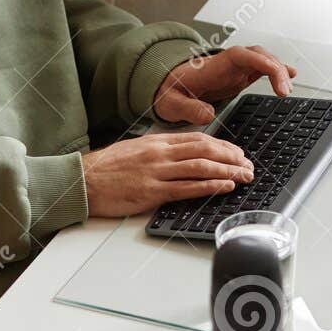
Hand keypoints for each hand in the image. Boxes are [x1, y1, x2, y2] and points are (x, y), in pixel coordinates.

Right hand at [81, 132, 253, 217]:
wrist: (83, 180)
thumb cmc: (107, 168)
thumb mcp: (136, 149)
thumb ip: (159, 150)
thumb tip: (182, 153)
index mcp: (156, 141)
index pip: (198, 138)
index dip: (222, 145)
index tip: (237, 152)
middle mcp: (159, 153)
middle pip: (204, 150)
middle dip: (231, 157)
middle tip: (248, 164)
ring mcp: (156, 172)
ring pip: (201, 167)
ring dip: (227, 171)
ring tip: (244, 176)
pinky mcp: (152, 192)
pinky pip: (187, 188)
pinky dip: (209, 186)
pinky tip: (224, 186)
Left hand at [153, 45, 296, 125]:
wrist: (167, 85)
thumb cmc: (169, 91)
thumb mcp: (171, 103)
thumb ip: (187, 108)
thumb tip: (208, 114)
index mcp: (213, 66)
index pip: (241, 55)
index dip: (260, 61)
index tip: (275, 72)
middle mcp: (228, 63)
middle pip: (258, 56)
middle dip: (275, 69)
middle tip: (284, 92)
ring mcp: (235, 69)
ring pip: (263, 61)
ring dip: (279, 71)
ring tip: (288, 90)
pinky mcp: (239, 76)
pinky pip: (262, 69)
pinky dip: (277, 71)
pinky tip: (292, 76)